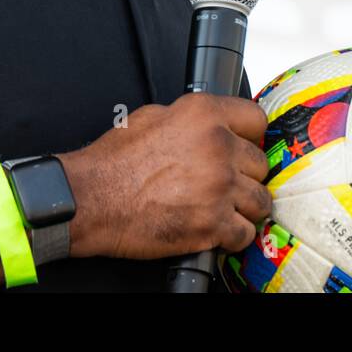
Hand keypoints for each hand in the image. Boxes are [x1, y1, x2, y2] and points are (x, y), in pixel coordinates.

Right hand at [60, 93, 270, 259]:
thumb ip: (188, 120)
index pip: (256, 119)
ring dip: (244, 207)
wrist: (92, 199)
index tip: (244, 147)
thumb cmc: (113, 162)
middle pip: (260, 164)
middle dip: (244, 175)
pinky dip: (233, 236)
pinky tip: (216, 231)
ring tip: (223, 209)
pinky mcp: (213, 223)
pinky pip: (245, 233)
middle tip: (223, 184)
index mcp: (203, 114)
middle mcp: (217, 146)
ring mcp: (219, 186)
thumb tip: (205, 126)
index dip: (250, 136)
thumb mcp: (151, 117)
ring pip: (260, 200)